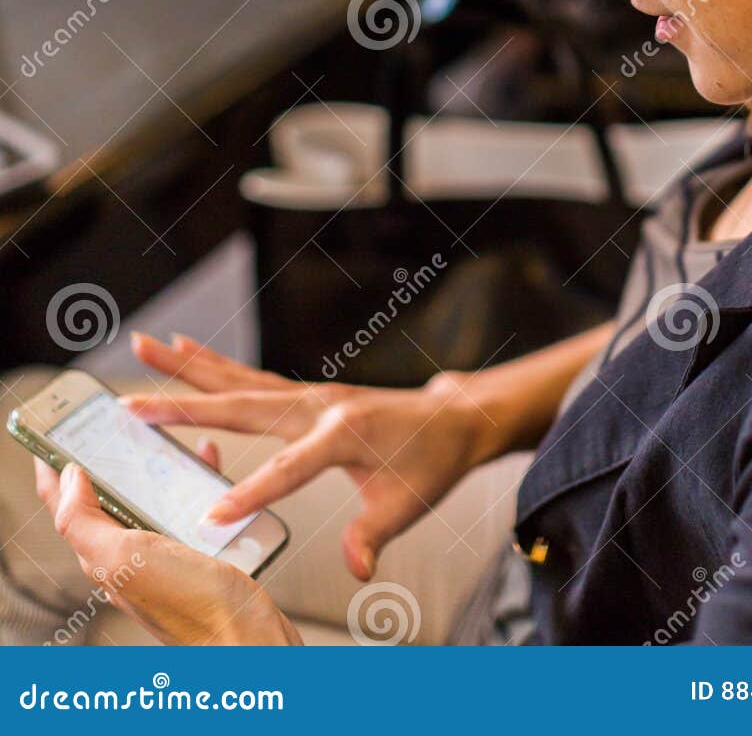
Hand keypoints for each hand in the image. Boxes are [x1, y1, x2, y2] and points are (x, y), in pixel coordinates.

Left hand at [35, 444, 299, 646]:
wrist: (249, 640)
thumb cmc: (192, 607)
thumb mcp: (125, 558)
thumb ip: (86, 522)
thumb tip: (66, 479)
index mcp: (105, 556)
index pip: (66, 509)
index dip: (54, 474)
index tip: (52, 437)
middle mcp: (130, 559)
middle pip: (107, 503)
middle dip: (104, 464)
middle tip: (107, 428)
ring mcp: (165, 559)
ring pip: (150, 503)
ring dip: (153, 469)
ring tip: (162, 439)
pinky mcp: (198, 557)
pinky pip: (187, 512)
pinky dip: (194, 485)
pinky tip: (209, 469)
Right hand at [123, 334, 490, 579]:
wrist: (452, 420)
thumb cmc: (430, 462)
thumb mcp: (408, 505)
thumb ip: (374, 535)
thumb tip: (358, 572)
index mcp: (343, 434)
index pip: (288, 469)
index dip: (251, 494)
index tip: (209, 516)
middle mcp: (319, 406)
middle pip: (242, 404)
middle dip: (184, 403)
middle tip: (131, 402)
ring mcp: (309, 395)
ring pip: (238, 381)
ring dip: (188, 366)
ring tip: (145, 347)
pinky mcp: (304, 396)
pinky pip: (250, 380)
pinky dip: (215, 366)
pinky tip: (186, 351)